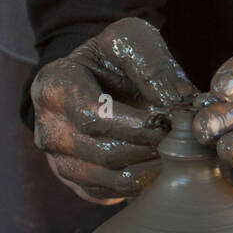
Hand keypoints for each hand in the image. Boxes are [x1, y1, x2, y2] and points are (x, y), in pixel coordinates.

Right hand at [31, 18, 196, 202]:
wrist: (95, 81)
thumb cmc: (112, 59)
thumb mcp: (129, 40)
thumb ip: (152, 65)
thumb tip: (178, 103)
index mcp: (53, 87)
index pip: (93, 116)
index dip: (136, 123)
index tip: (168, 117)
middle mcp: (49, 130)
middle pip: (106, 152)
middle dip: (151, 145)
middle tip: (183, 135)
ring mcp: (61, 162)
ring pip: (115, 178)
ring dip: (154, 166)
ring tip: (179, 148)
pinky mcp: (81, 185)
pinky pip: (118, 193)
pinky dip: (148, 182)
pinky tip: (166, 162)